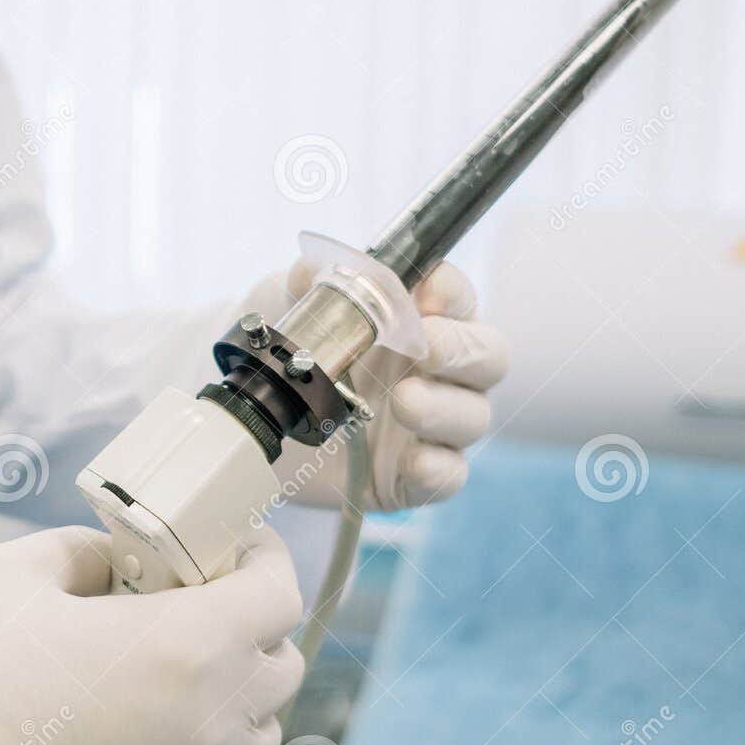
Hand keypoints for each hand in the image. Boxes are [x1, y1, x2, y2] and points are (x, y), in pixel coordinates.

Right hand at [0, 525, 303, 744]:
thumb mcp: (10, 574)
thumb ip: (80, 548)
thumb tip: (113, 558)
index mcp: (186, 645)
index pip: (278, 592)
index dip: (265, 559)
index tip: (238, 549)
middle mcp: (211, 721)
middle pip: (283, 664)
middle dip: (254, 623)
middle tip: (201, 603)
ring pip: (258, 730)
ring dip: (234, 693)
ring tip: (174, 673)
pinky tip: (150, 736)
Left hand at [243, 259, 507, 511]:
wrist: (257, 419)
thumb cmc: (292, 350)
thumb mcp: (286, 307)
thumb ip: (303, 284)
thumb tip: (312, 269)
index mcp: (419, 320)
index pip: (456, 298)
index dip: (450, 292)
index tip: (427, 291)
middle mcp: (437, 370)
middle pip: (488, 356)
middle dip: (462, 349)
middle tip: (427, 347)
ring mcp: (431, 424)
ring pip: (474, 417)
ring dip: (444, 408)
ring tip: (403, 402)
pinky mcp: (413, 474)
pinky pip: (448, 476)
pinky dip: (438, 470)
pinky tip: (415, 462)